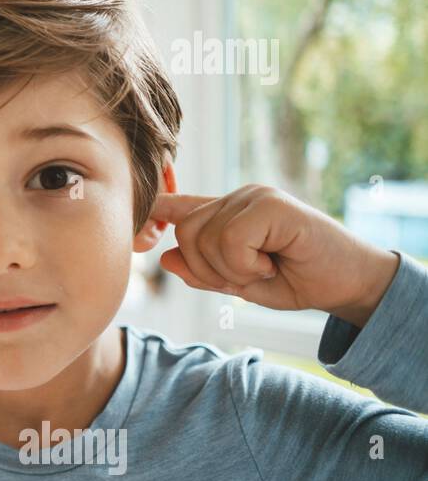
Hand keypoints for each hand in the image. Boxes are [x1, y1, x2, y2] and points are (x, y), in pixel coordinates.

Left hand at [149, 184, 399, 325]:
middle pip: (184, 233)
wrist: (348, 284)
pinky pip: (230, 240)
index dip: (151, 209)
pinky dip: (247, 264)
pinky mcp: (271, 204)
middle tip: (250, 274)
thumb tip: (164, 258)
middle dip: (208, 268)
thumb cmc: (296, 280)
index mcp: (225, 213)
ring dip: (233, 269)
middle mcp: (235, 198)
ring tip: (266, 266)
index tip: (132, 214)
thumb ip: (203, 272)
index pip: (177, 206)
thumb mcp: (240, 283)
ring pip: (204, 238)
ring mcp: (253, 196)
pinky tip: (274, 262)